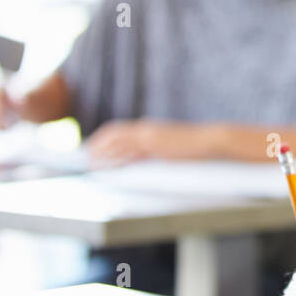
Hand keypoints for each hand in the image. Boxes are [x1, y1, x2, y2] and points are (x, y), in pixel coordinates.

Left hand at [85, 119, 216, 163]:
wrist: (210, 140)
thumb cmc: (195, 145)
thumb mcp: (170, 144)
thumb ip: (155, 148)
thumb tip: (144, 156)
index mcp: (149, 128)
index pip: (119, 129)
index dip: (103, 138)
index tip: (92, 146)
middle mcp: (145, 129)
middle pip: (113, 133)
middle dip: (97, 144)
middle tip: (85, 156)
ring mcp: (149, 138)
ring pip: (117, 143)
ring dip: (101, 154)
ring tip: (90, 164)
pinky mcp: (154, 148)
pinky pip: (128, 154)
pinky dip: (113, 160)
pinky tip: (105, 167)